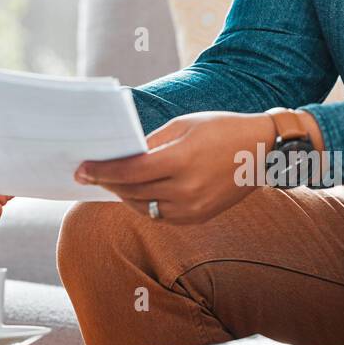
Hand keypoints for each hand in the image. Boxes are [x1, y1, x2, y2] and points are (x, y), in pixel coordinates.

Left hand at [74, 111, 277, 224]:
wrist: (261, 151)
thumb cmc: (221, 129)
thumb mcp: (183, 126)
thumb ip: (150, 143)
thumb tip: (121, 155)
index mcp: (181, 160)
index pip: (129, 171)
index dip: (102, 170)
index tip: (81, 168)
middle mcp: (186, 189)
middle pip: (132, 190)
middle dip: (106, 182)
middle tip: (87, 174)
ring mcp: (193, 208)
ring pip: (143, 207)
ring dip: (123, 195)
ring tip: (108, 182)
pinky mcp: (198, 218)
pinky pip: (160, 215)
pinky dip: (143, 204)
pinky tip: (133, 192)